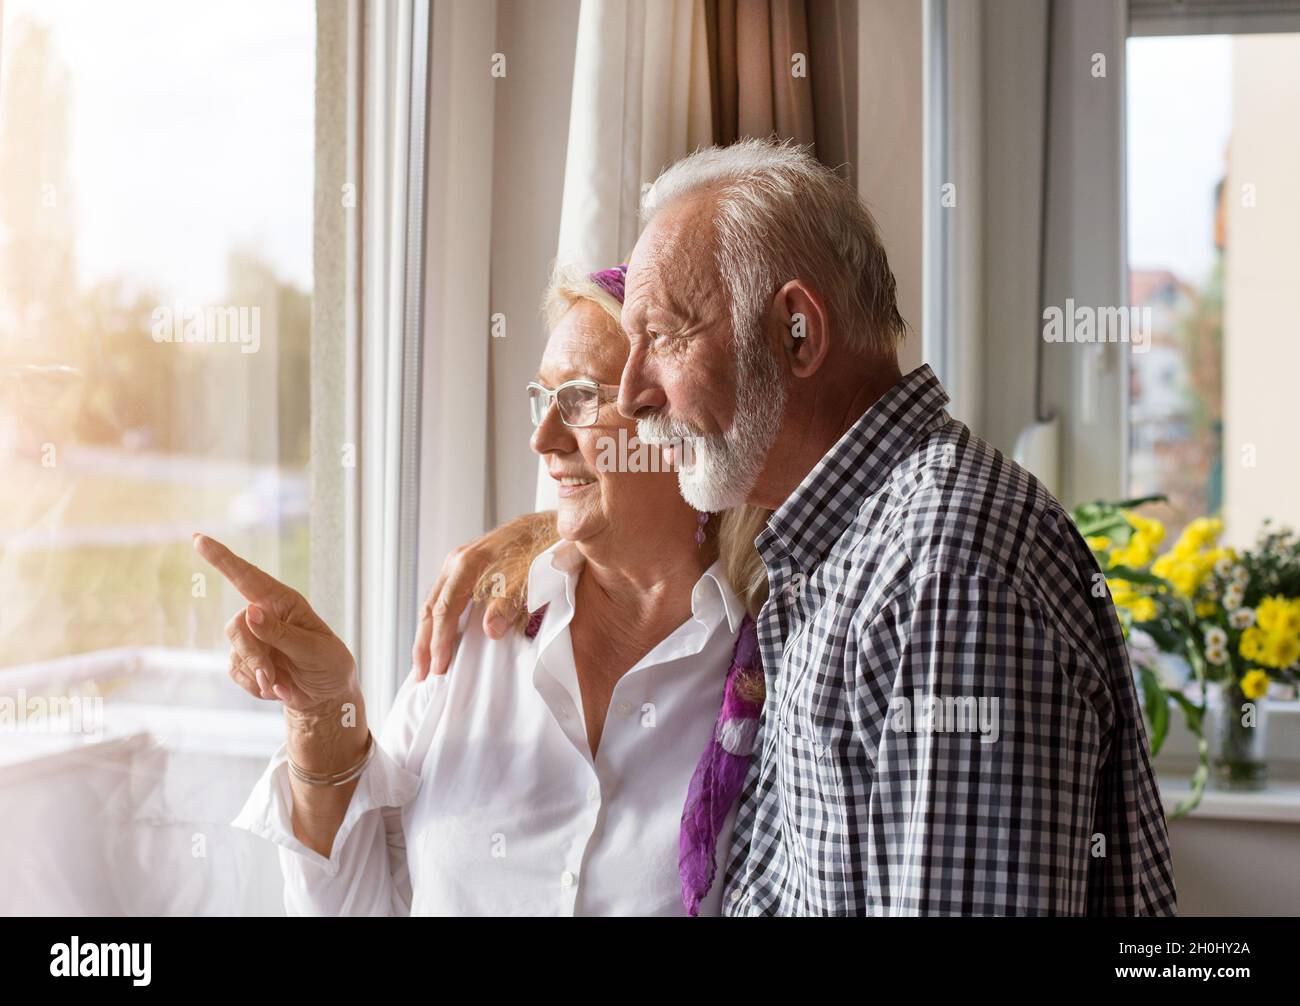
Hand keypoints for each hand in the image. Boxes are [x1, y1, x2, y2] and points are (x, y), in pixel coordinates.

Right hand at [194, 533, 357, 714]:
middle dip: (252, 654)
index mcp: (284, 602)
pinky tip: (277, 687)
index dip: (222, 558)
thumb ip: (280, 632)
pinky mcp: (245, 661)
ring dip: (257, 673)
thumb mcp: (314, 649)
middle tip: (271, 675)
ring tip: (281, 682)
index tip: (198, 539)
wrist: (328, 697)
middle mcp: (265, 615)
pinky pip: (235, 671)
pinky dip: (255, 686)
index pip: (248, 576)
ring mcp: (253, 639)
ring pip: (234, 651)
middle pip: (236, 626)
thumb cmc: (329, 665)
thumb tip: (250, 611)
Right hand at [411, 512, 555, 679]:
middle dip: (424, 643)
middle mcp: (458, 560)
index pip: (445, 609)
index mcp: (469, 562)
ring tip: (424, 664)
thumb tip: (491, 630)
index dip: (440, 641)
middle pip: (431, 607)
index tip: (440, 669)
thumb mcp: (532, 573)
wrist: (555, 524)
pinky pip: (444, 597)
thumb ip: (511, 600)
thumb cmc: (546, 548)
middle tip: (422, 676)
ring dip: (427, 634)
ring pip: (433, 602)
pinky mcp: (467, 566)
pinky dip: (437, 621)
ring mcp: (460, 561)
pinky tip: (440, 637)